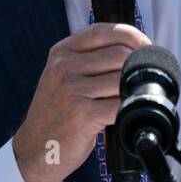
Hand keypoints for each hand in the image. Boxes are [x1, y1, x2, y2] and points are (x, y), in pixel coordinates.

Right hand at [12, 22, 150, 181]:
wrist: (34, 151)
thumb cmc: (55, 115)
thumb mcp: (62, 78)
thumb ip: (88, 61)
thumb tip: (133, 53)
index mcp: (61, 53)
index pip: (102, 31)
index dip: (130, 35)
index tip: (146, 45)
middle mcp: (64, 67)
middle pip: (118, 54)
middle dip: (139, 65)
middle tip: (146, 78)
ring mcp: (72, 90)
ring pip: (122, 79)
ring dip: (135, 90)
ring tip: (134, 99)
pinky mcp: (82, 114)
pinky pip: (120, 105)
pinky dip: (130, 109)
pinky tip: (128, 115)